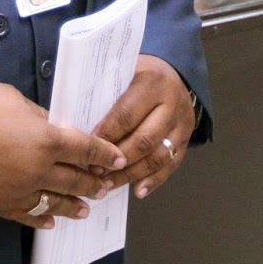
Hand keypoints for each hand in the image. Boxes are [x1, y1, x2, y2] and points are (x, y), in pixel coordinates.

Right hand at [0, 81, 125, 228]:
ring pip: (55, 203)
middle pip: (75, 179)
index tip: (117, 158)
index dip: (104, 155)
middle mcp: (38, 170)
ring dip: (73, 205)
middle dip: (93, 182)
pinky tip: (51, 222)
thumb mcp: (15, 100)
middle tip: (105, 185)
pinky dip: (42, 220)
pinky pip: (27, 216)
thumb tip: (49, 125)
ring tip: (85, 208)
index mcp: (47, 140)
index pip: (86, 149)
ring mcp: (18, 191)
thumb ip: (38, 116)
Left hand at [93, 54, 196, 199]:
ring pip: (157, 156)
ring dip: (131, 174)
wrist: (174, 73)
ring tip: (109, 184)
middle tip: (95, 172)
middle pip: (144, 139)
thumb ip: (105, 94)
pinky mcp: (187, 139)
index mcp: (152, 83)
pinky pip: (172, 164)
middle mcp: (172, 103)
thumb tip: (75, 125)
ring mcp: (182, 123)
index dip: (106, 136)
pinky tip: (138, 190)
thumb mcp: (122, 72)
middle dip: (117, 159)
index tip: (86, 150)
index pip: (126, 115)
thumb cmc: (138, 75)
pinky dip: (154, 180)